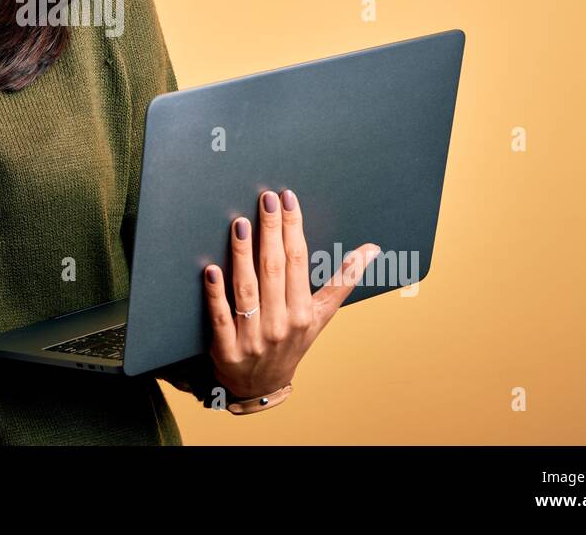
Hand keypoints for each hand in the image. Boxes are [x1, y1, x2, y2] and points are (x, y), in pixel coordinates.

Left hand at [202, 188, 379, 399]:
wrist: (261, 386)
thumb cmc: (291, 342)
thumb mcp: (320, 315)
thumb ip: (343, 282)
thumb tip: (373, 250)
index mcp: (304, 313)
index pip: (300, 262)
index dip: (294, 228)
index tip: (289, 198)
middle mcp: (281, 324)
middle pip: (275, 269)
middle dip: (271, 231)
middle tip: (266, 198)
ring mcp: (253, 337)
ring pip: (248, 289)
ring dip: (243, 255)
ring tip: (241, 224)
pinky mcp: (226, 348)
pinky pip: (220, 316)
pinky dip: (216, 294)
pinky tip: (212, 269)